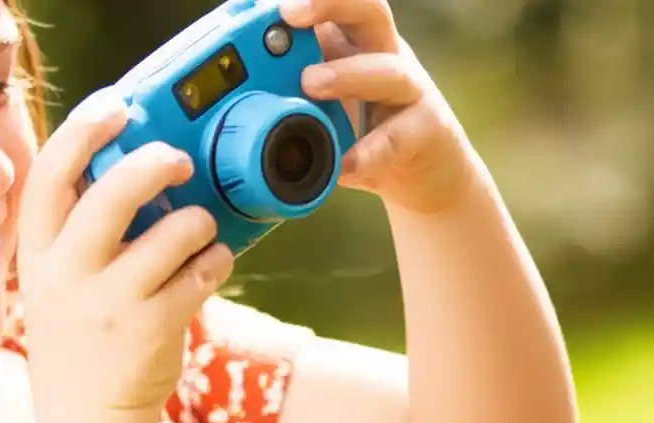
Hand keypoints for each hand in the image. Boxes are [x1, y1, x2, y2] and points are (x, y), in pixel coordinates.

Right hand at [17, 95, 234, 422]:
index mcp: (38, 255)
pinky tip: (208, 266)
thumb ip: (77, 232)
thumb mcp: (56, 282)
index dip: (84, 130)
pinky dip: (216, 260)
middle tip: (179, 160)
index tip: (117, 106)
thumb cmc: (80, 338)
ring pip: (174, 232)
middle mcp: (67, 276)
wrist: (86, 420)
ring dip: (199, 222)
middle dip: (155, 163)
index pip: (50, 176)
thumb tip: (131, 165)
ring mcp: (110, 305)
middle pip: (114, 193)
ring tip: (198, 231)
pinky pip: (203, 271)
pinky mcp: (152, 328)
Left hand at [281, 0, 481, 214]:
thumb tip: (229, 88)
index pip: (334, 3)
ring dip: (346, 74)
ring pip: (388, 70)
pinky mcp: (424, 131)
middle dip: (329, 2)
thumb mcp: (321, 101)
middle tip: (289, 12)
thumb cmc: (363, 129)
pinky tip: (343, 165)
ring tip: (310, 84)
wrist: (422, 174)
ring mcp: (409, 91)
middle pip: (369, 10)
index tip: (269, 0)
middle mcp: (384, 55)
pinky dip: (368, 151)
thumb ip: (287, 86)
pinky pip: (397, 137)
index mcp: (353, 42)